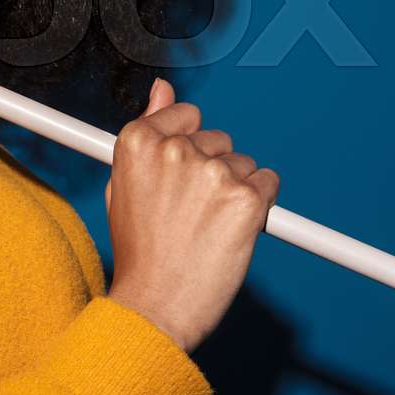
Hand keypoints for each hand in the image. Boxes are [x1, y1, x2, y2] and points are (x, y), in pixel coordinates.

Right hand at [104, 77, 279, 353]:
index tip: (182, 176)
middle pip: (218, 140)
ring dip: (235, 191)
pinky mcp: (246, 199)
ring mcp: (212, 173)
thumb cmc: (139, 250)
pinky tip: (233, 231)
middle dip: (213, 170)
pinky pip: (268, 183)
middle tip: (192, 214)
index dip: (188, 146)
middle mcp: (174, 150)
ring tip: (207, 229)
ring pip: (244, 164)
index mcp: (138, 141)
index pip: (186, 116)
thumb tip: (163, 88)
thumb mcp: (125, 183)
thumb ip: (148, 132)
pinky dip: (260, 206)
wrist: (155, 306)